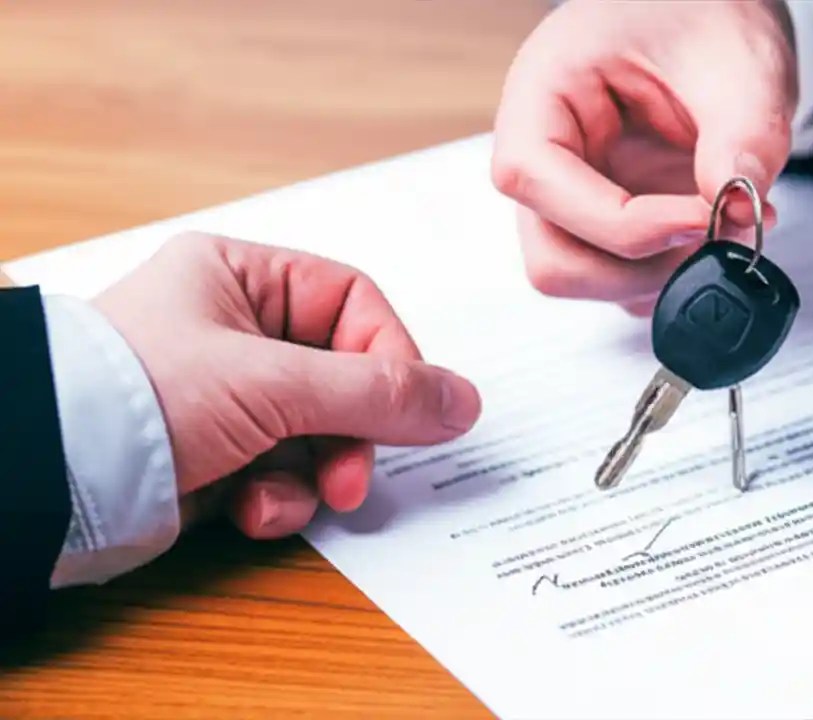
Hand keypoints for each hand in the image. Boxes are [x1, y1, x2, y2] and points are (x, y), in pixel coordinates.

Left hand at [93, 232, 481, 539]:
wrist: (47, 480)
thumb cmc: (139, 394)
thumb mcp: (272, 383)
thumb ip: (377, 391)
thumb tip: (465, 401)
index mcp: (239, 277)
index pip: (352, 304)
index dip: (391, 356)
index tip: (414, 409)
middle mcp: (234, 328)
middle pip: (343, 376)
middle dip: (351, 433)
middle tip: (353, 477)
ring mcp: (224, 394)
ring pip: (318, 432)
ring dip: (315, 473)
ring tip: (288, 497)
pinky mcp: (213, 452)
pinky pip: (281, 471)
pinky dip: (277, 498)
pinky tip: (249, 510)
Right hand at [491, 0, 795, 314]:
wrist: (721, 12)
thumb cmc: (707, 12)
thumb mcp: (739, 63)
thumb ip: (742, 137)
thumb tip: (737, 210)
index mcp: (544, 90)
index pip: (536, 180)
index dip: (620, 222)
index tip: (703, 217)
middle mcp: (547, 150)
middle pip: (552, 256)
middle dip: (640, 267)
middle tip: (715, 236)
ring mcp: (576, 192)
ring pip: (586, 277)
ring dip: (661, 274)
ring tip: (729, 225)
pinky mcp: (609, 218)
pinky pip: (623, 276)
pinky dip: (674, 270)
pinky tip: (718, 227)